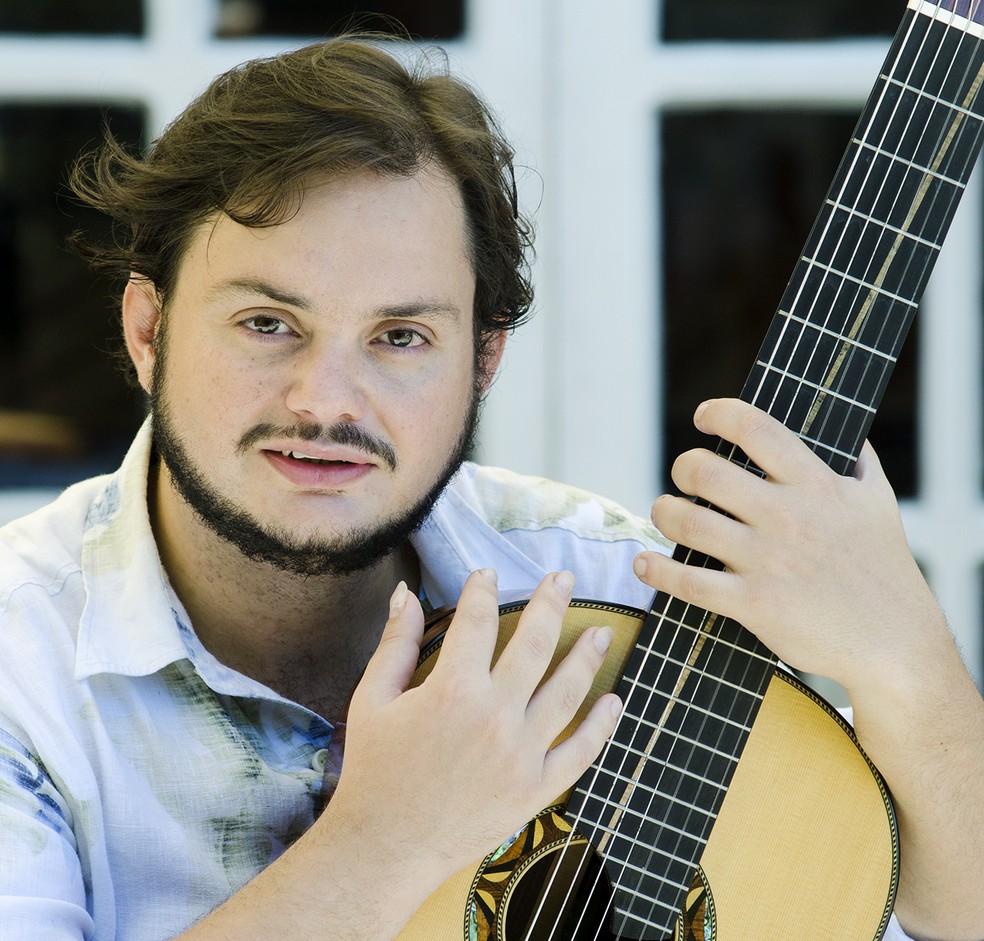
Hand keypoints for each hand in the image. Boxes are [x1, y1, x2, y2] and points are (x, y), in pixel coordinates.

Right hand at [324, 568, 620, 894]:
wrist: (383, 847)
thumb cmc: (372, 771)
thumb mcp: (372, 699)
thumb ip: (394, 643)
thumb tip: (406, 593)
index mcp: (451, 690)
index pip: (477, 621)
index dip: (483, 591)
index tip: (488, 575)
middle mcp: (494, 716)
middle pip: (534, 644)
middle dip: (552, 603)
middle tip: (564, 578)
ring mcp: (520, 755)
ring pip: (566, 693)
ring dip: (586, 657)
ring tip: (600, 631)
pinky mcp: (534, 791)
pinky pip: (579, 754)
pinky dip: (600, 728)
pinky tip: (614, 702)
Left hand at [632, 398, 941, 691]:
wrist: (895, 641)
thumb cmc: (884, 568)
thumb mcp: (879, 501)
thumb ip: (858, 461)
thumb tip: (845, 429)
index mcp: (817, 485)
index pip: (755, 428)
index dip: (719, 414)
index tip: (703, 418)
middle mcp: (787, 516)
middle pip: (706, 472)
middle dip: (683, 469)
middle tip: (683, 479)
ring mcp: (767, 561)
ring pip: (687, 522)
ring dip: (664, 513)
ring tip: (665, 514)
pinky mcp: (754, 604)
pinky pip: (688, 582)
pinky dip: (656, 570)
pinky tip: (646, 563)